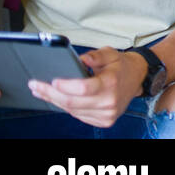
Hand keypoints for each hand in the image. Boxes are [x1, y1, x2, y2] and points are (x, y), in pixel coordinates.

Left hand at [27, 47, 145, 127]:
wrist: (138, 78)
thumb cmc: (122, 66)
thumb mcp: (111, 53)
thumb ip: (95, 55)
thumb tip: (81, 59)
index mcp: (111, 83)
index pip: (83, 88)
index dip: (65, 86)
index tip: (52, 81)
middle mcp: (109, 101)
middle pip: (72, 102)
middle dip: (50, 94)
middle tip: (36, 86)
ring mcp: (106, 114)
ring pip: (72, 110)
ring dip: (55, 101)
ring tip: (42, 91)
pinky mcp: (104, 120)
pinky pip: (78, 115)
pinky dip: (66, 107)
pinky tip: (57, 99)